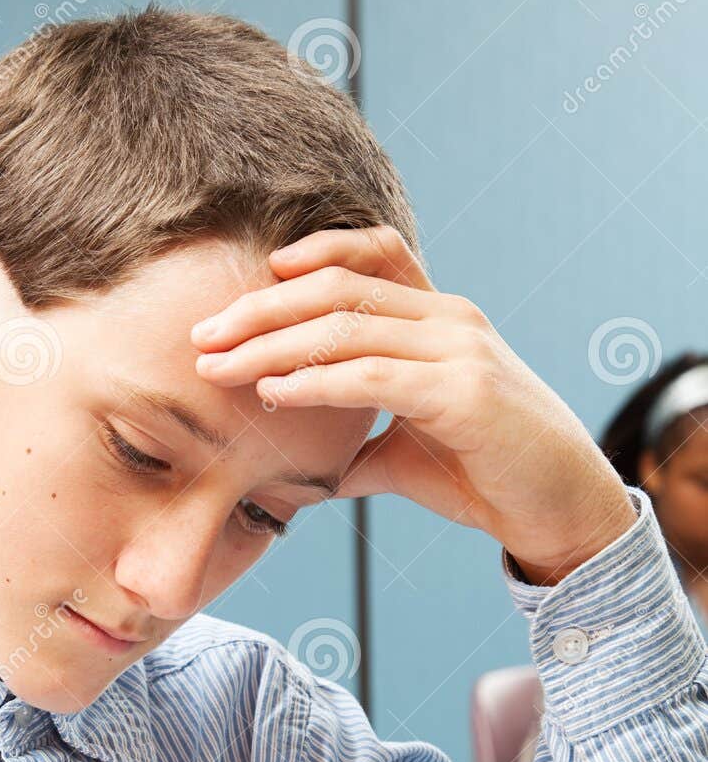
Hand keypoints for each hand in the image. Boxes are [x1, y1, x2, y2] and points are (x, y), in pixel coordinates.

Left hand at [191, 226, 636, 583]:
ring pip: (345, 327)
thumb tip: (304, 472)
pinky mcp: (460, 394)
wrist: (558, 509)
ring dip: (270, 345)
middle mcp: (450, 320)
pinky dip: (313, 382)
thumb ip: (357, 446)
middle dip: (261, 307)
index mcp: (440, 319)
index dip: (312, 253)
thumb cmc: (487, 477)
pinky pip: (370, 376)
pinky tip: (273, 392)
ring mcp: (458, 351)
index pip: (373, 254)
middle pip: (340, 287)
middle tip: (203, 334)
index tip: (253, 280)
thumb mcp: (409, 451)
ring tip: (218, 365)